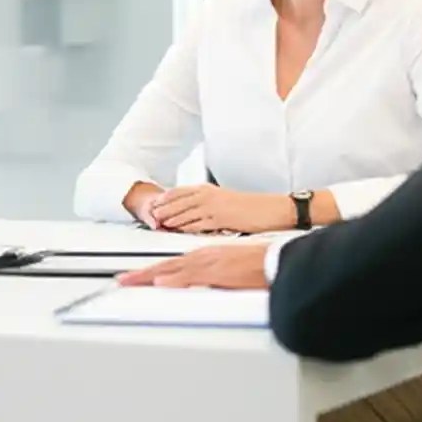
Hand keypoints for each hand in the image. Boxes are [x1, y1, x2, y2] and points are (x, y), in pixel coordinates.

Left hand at [116, 244, 270, 288]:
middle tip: (122, 280)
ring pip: (172, 269)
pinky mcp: (219, 271)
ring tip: (130, 281)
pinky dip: (177, 279)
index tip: (135, 277)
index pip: (171, 265)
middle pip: (165, 265)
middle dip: (142, 274)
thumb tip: (196, 288)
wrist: (276, 261)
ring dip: (150, 275)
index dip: (151, 271)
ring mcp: (209, 264)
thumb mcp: (226, 271)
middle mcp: (202, 257)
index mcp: (203, 257)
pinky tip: (162, 282)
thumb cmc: (257, 266)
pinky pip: (193, 276)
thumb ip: (209, 278)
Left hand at [150, 184, 292, 233]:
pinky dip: (185, 227)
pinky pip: (197, 223)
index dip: (166, 198)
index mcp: (208, 190)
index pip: (180, 191)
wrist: (270, 209)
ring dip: (171, 219)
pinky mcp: (219, 218)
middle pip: (178, 201)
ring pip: (185, 212)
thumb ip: (208, 204)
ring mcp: (213, 206)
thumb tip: (195, 211)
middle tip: (152, 216)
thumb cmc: (251, 208)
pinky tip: (178, 231)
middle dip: (164, 209)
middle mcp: (208, 195)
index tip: (155, 204)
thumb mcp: (225, 200)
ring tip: (160, 224)